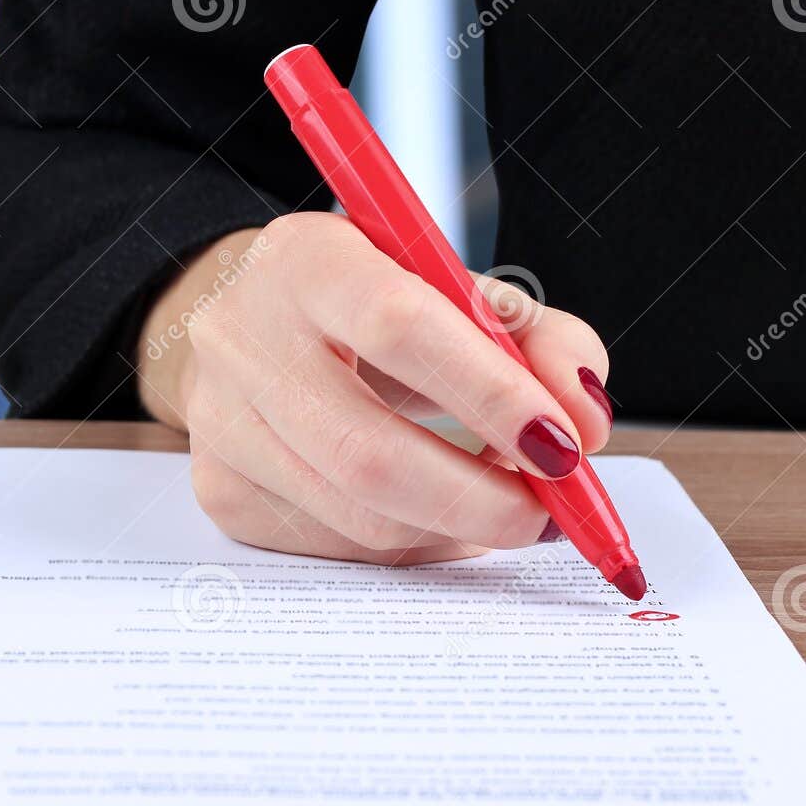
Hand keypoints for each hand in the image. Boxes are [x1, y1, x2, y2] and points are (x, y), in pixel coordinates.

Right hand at [137, 213, 613, 563]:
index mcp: (306, 259)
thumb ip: (541, 341)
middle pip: (368, 452)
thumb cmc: (377, 305)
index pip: (398, 327)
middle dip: (480, 499)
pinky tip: (437, 512)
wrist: (255, 324)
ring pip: (359, 517)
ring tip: (501, 504)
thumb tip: (586, 425)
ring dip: (454, 529)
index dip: (489, 395)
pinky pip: (339, 546)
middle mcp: (242, 337)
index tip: (563, 446)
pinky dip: (413, 543)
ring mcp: (219, 421)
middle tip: (547, 515)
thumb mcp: (460, 292)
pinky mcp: (221, 489)